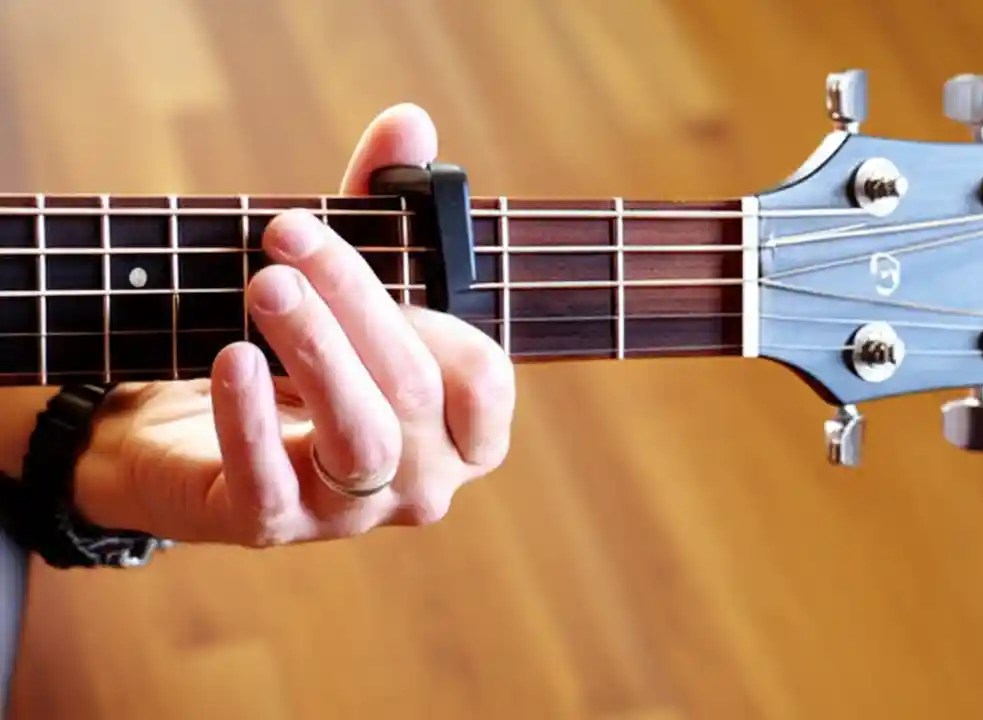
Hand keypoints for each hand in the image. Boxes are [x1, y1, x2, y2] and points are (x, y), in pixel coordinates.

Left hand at [72, 104, 515, 546]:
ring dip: (318, 355)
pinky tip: (233, 361)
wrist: (189, 434)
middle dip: (356, 304)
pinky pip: (272, 485)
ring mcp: (353, 514)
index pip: (483, 378)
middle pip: (411, 391)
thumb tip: (408, 121)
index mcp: (461, 427)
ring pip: (362, 440)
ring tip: (268, 287)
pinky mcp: (274, 527)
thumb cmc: (299, 355)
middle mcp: (423, 479)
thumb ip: (385, 206)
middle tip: (290, 234)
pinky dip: (252, 421)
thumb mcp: (345, 282)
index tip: (381, 244)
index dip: (438, 314)